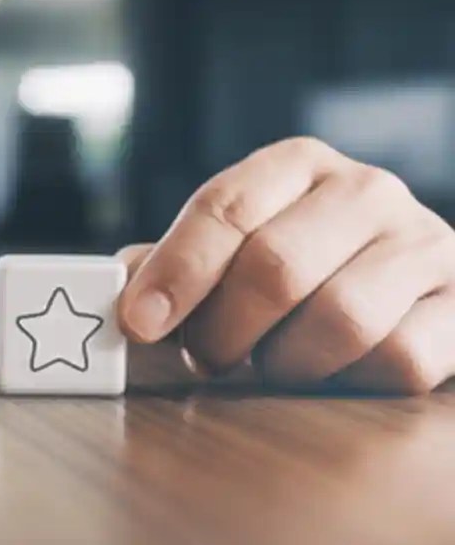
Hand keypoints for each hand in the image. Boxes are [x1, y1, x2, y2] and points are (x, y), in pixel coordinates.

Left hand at [118, 137, 454, 394]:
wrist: (410, 278)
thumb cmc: (302, 263)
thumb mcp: (238, 243)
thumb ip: (176, 262)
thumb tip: (119, 292)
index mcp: (297, 164)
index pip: (224, 208)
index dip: (176, 271)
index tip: (138, 322)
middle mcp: (365, 190)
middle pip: (276, 268)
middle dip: (223, 330)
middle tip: (206, 356)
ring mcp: (424, 244)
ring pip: (339, 318)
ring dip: (285, 362)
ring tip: (270, 362)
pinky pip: (398, 359)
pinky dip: (348, 380)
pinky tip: (331, 371)